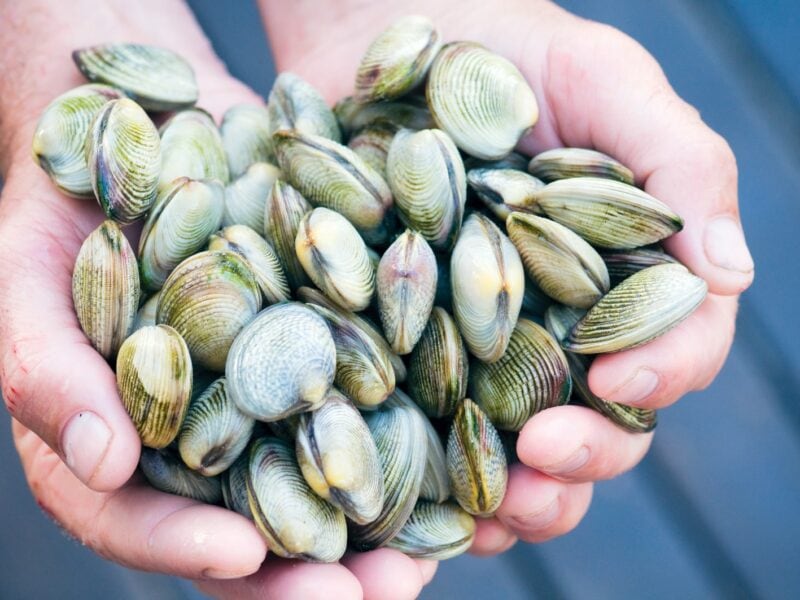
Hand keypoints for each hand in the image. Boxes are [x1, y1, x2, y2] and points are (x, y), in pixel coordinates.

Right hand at [0, 1, 437, 597]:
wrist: (144, 124)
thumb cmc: (66, 208)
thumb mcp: (30, 280)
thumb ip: (49, 372)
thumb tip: (103, 461)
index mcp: (126, 444)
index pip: (144, 520)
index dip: (187, 546)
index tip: (244, 554)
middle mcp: (208, 435)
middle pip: (257, 525)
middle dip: (314, 573)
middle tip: (380, 593)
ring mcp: (276, 392)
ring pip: (330, 477)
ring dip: (387, 522)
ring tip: (438, 548)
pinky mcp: (334, 342)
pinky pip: (379, 393)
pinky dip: (421, 428)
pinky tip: (467, 449)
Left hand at [260, 0, 753, 556]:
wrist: (379, 33)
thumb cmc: (501, 45)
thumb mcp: (603, 81)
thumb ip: (681, 167)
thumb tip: (732, 273)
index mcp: (619, 273)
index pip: (669, 345)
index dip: (661, 373)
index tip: (618, 383)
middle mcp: (555, 325)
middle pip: (597, 422)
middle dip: (582, 457)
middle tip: (544, 461)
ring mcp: (475, 347)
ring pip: (513, 450)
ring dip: (511, 493)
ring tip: (489, 508)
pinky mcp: (397, 350)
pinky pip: (419, 430)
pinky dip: (424, 474)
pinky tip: (413, 497)